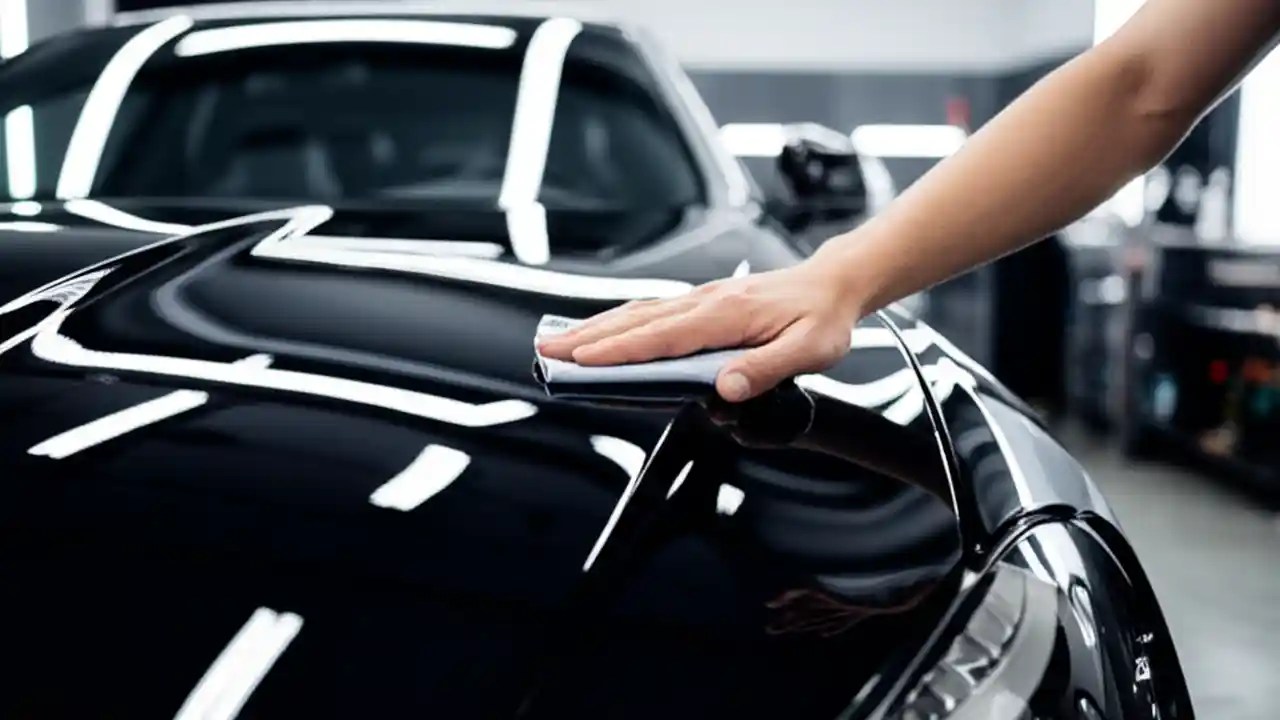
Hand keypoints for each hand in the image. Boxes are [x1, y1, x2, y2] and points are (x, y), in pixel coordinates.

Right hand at [536, 260, 862, 401]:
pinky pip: (652, 311)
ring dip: (596, 328)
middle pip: (637, 322)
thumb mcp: (809, 351)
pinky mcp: (702, 303)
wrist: (833, 283)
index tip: (584, 360)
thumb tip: (725, 388)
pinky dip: (619, 322)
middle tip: (547, 351)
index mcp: (727, 315)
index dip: (621, 351)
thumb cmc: (822, 318)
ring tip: (559, 342)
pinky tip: (601, 331)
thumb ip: (766, 369)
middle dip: (588, 337)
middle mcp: (706, 303)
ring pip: (638, 314)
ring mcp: (701, 300)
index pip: (663, 337)